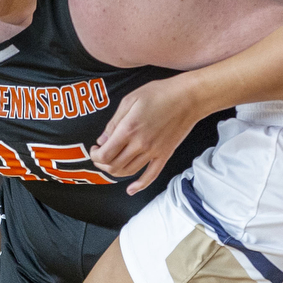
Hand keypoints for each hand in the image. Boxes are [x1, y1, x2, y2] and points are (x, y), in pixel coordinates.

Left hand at [90, 76, 201, 194]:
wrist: (188, 98)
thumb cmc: (159, 93)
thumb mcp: (129, 100)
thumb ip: (114, 122)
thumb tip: (102, 140)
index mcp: (129, 129)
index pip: (105, 154)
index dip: (95, 155)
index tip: (94, 148)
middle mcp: (140, 144)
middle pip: (114, 166)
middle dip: (101, 164)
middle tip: (99, 155)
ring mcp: (153, 152)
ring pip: (128, 172)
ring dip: (114, 171)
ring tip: (110, 162)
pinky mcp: (164, 155)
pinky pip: (151, 175)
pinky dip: (139, 185)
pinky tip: (131, 189)